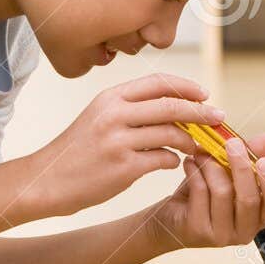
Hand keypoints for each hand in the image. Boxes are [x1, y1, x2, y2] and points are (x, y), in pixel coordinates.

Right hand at [26, 73, 217, 216]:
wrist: (46, 181)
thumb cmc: (77, 150)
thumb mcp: (99, 117)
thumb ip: (131, 108)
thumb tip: (175, 106)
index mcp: (111, 97)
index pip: (158, 82)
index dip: (186, 86)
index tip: (204, 95)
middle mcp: (115, 114)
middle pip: (171, 105)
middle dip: (201, 111)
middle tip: (218, 118)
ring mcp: (118, 140)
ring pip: (172, 133)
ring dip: (191, 140)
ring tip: (196, 146)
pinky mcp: (123, 167)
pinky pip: (163, 159)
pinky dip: (174, 160)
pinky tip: (173, 163)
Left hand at [151, 131, 264, 248]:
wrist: (170, 217)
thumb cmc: (205, 194)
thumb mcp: (230, 172)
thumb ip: (251, 156)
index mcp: (259, 217)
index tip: (263, 160)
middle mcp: (245, 231)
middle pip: (249, 199)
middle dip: (240, 167)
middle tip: (232, 143)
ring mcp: (222, 235)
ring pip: (223, 192)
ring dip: (211, 166)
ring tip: (201, 152)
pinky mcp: (199, 231)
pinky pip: (201, 193)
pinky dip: (195, 173)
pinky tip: (189, 163)